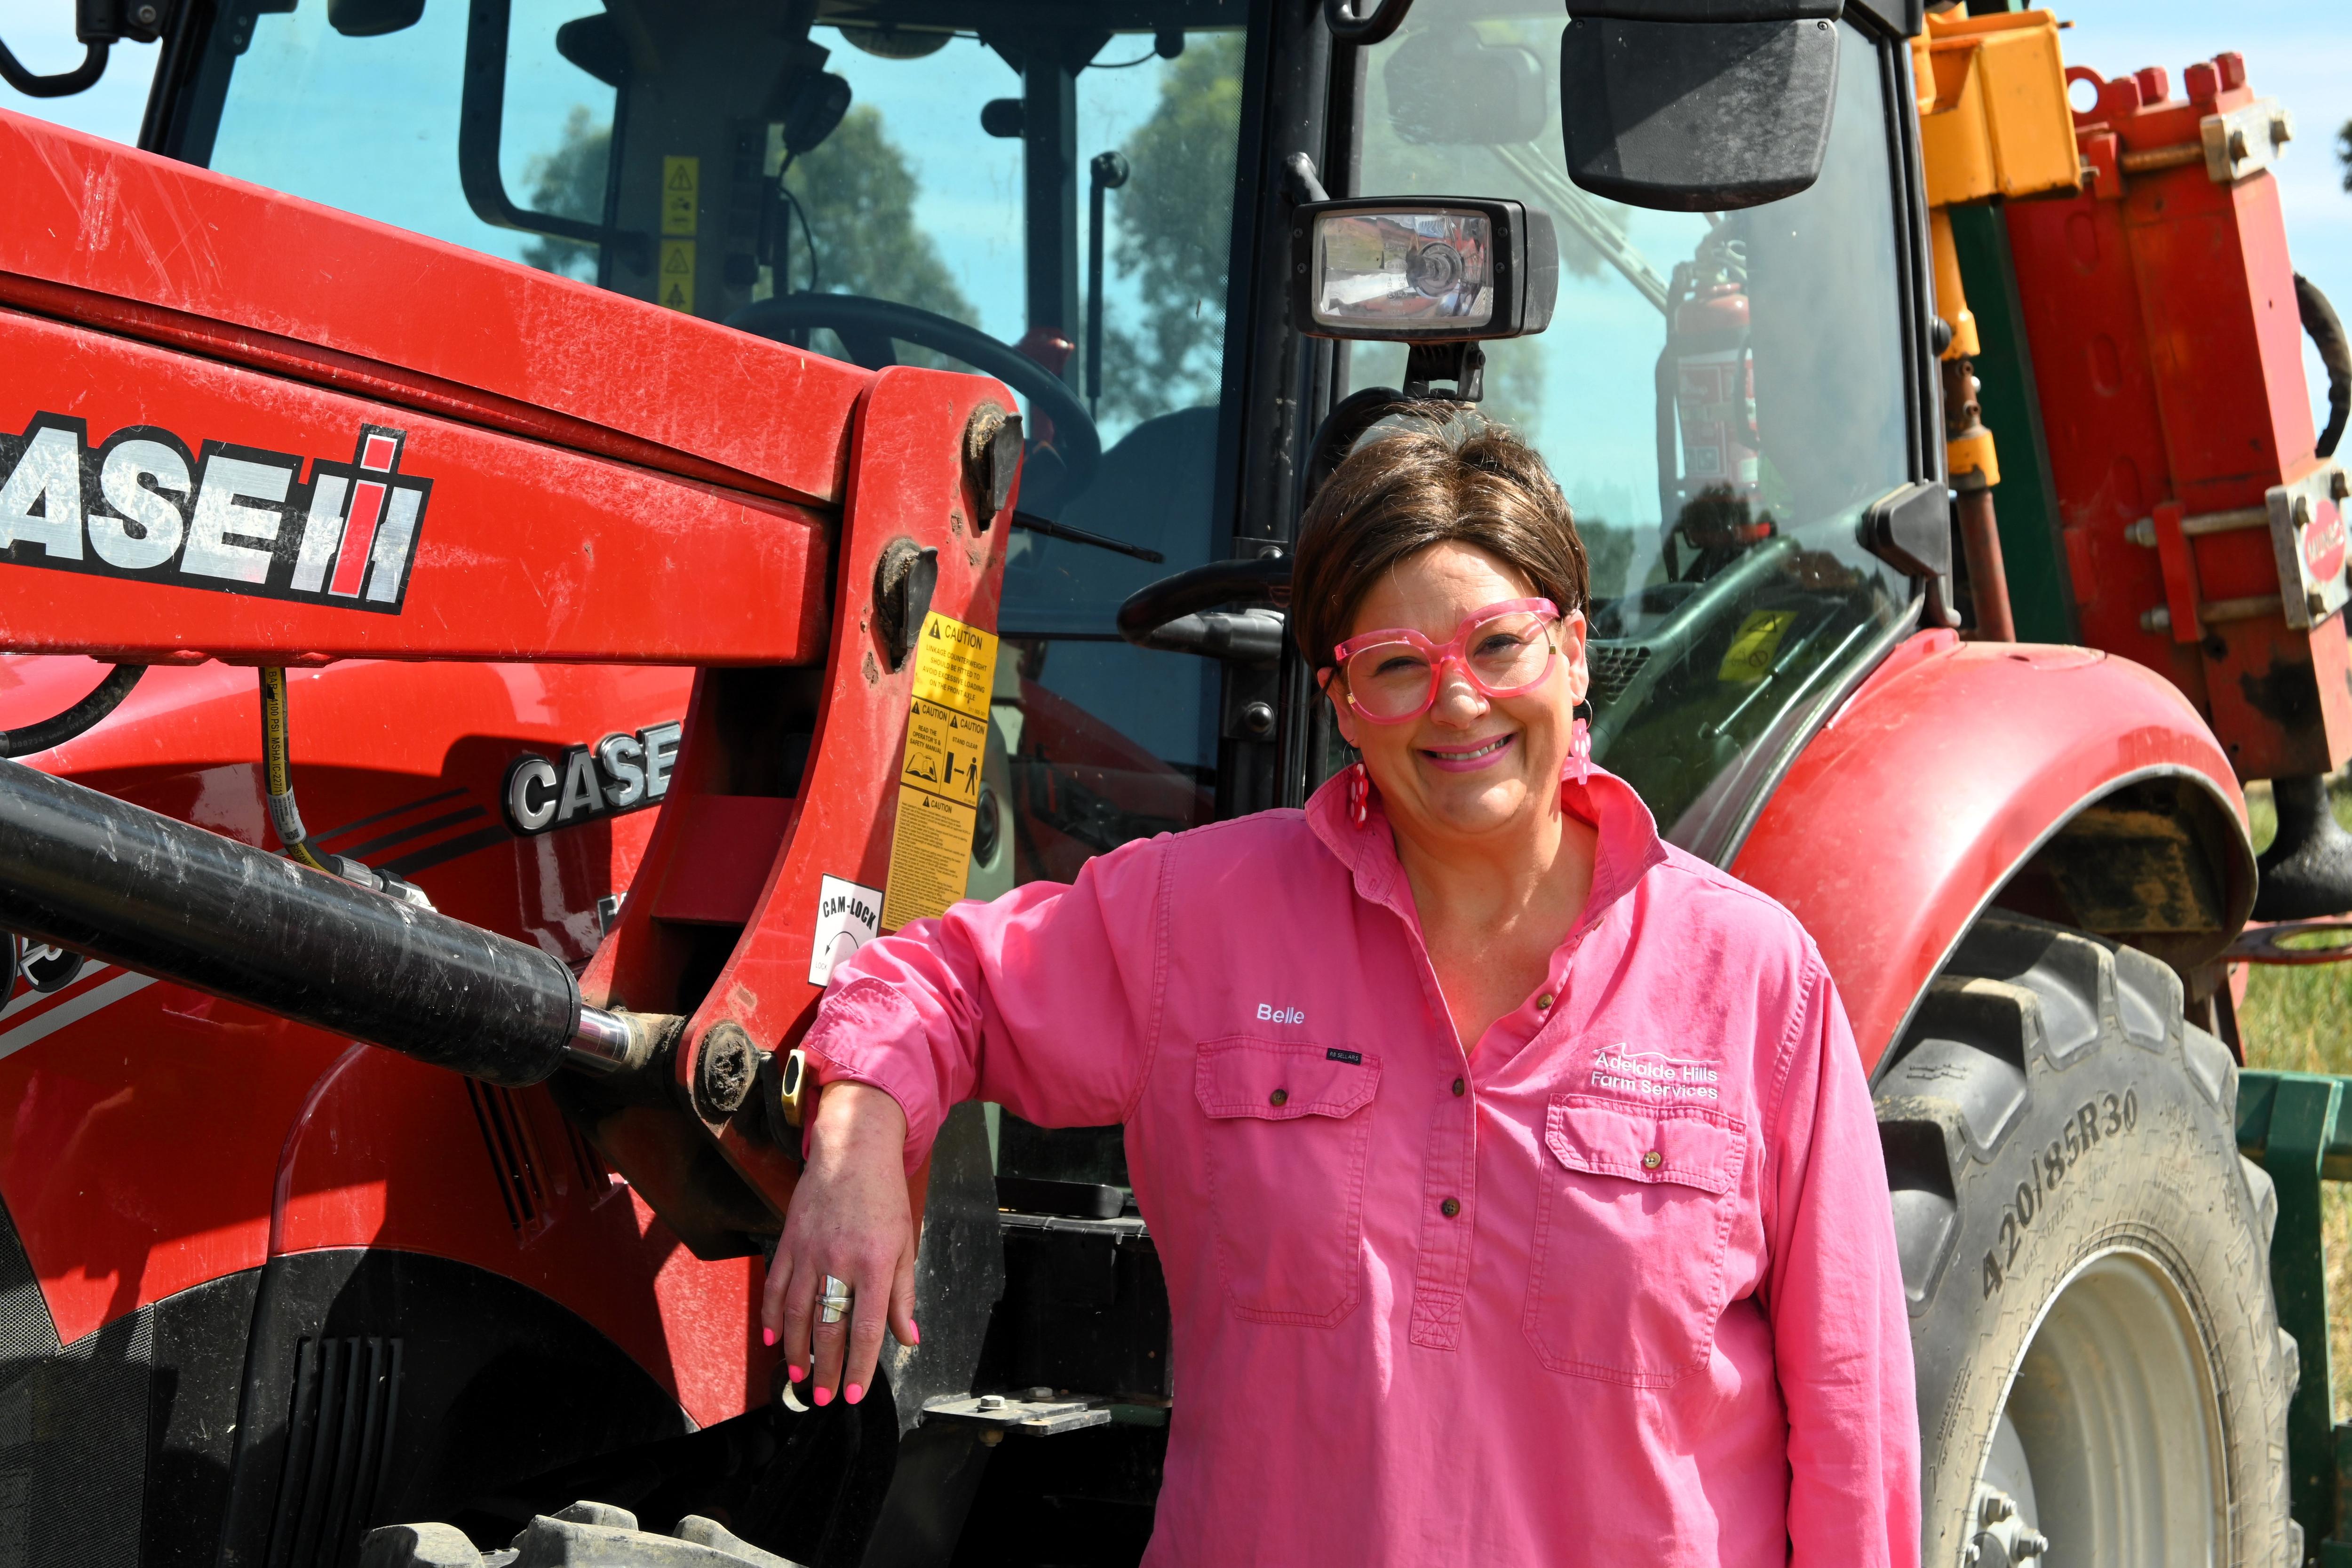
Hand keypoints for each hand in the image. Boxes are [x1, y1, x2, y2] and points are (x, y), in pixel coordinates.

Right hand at [760, 1081, 919, 1406]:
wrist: (853, 1149)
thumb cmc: (884, 1196)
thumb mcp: (905, 1243)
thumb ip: (902, 1295)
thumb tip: (907, 1338)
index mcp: (875, 1263)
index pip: (866, 1327)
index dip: (859, 1366)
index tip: (853, 1393)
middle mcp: (840, 1261)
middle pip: (828, 1328)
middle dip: (825, 1369)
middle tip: (823, 1397)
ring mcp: (809, 1252)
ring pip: (798, 1314)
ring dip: (797, 1352)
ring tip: (800, 1378)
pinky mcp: (788, 1242)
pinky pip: (776, 1288)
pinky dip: (773, 1317)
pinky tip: (774, 1341)